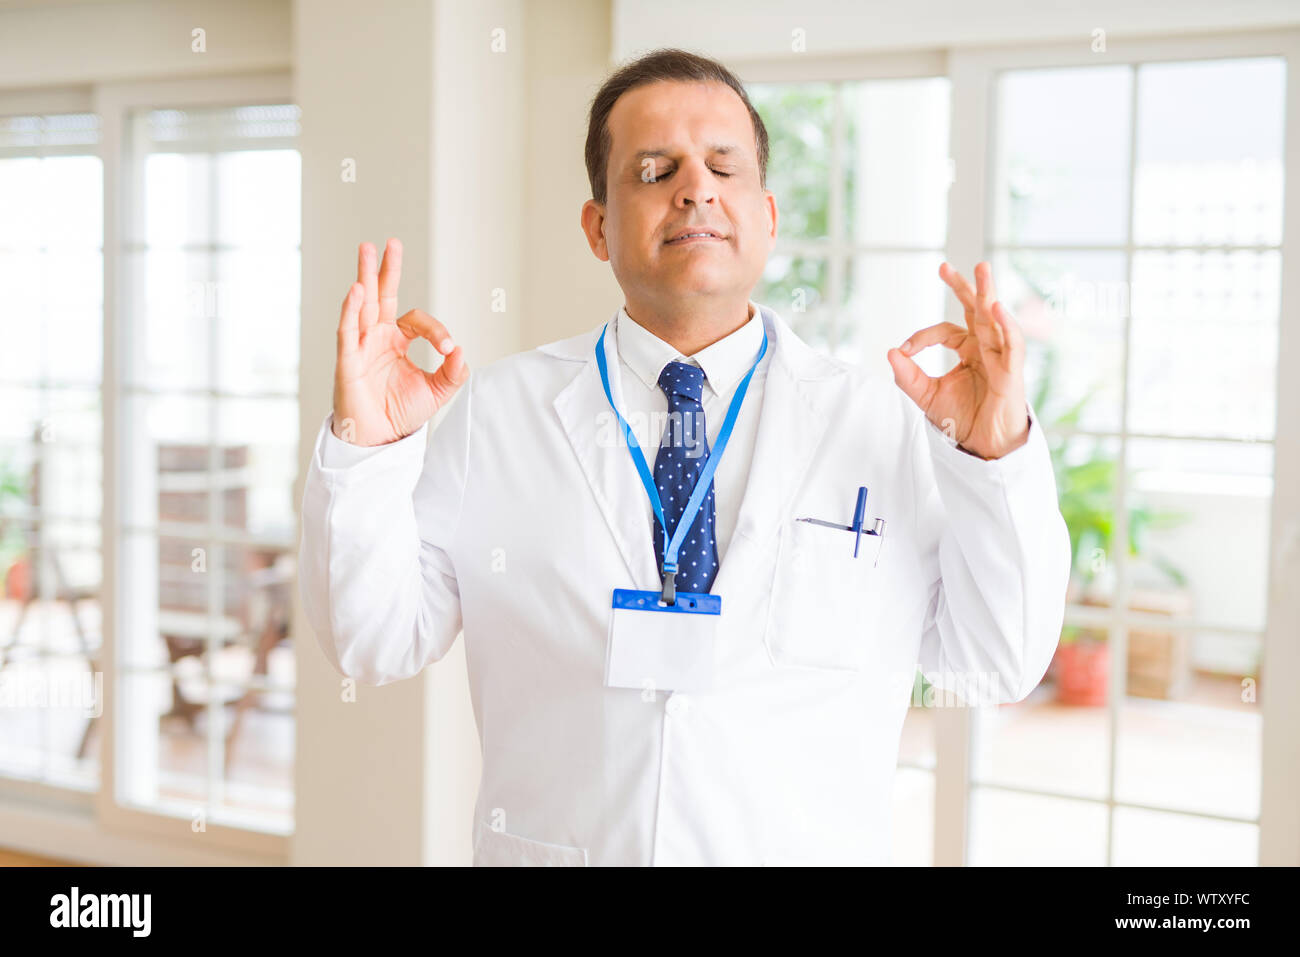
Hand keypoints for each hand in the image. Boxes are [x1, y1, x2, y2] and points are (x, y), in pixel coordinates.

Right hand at [332, 238, 467, 445]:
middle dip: (385, 269)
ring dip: (365, 277)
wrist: (378, 440)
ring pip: (362, 305)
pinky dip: (352, 310)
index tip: (448, 350)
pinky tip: (358, 290)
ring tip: (367, 249)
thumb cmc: (400, 414)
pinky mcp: (347, 360)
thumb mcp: (436, 392)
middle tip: (391, 242)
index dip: (436, 331)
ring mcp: (360, 346)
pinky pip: (348, 330)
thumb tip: (461, 352)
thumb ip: (452, 373)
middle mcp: (377, 338)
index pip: (417, 321)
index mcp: (397, 342)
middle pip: (381, 296)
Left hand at [886, 261, 1028, 459]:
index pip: (945, 331)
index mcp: (968, 350)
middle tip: (944, 266)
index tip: (904, 351)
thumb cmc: (961, 420)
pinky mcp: (1012, 372)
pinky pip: (1012, 344)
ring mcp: (1000, 357)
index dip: (921, 337)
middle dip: (963, 287)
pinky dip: (1006, 325)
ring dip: (987, 293)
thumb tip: (890, 351)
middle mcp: (986, 348)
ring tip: (981, 267)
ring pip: (995, 319)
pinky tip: (996, 307)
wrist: (981, 446)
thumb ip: (907, 376)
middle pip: (975, 310)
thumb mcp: (926, 396)